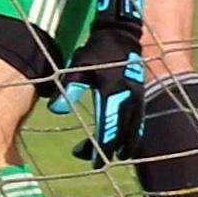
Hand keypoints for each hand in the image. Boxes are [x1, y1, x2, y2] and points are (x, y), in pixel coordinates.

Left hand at [60, 0, 149, 167]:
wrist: (121, 33)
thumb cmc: (96, 50)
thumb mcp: (78, 66)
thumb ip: (69, 88)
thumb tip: (55, 111)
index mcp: (113, 94)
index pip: (107, 130)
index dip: (100, 150)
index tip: (93, 163)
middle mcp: (129, 99)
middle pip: (121, 135)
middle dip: (107, 150)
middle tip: (89, 157)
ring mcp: (138, 98)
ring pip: (133, 131)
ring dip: (120, 144)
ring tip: (105, 152)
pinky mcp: (141, 95)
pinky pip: (138, 122)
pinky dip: (130, 134)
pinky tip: (120, 138)